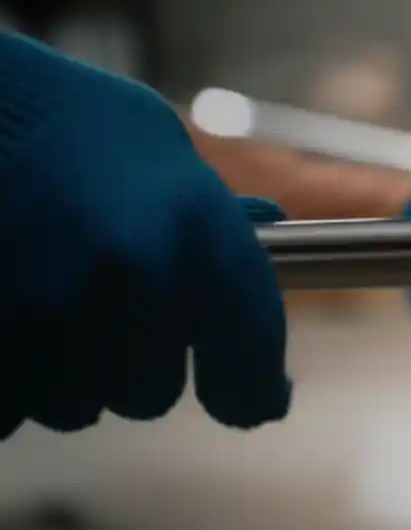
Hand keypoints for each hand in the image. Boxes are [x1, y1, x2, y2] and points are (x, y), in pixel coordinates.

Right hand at [0, 32, 290, 436]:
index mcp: (200, 226)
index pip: (250, 351)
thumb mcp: (163, 152)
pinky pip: (8, 408)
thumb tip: (265, 231)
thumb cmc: (69, 121)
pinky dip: (9, 381)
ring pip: (74, 405)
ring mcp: (56, 301)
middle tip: (107, 313)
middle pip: (150, 396)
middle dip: (133, 369)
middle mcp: (140, 269)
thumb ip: (211, 215)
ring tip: (46, 299)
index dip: (253, 390)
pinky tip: (10, 319)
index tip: (255, 402)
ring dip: (64, 374)